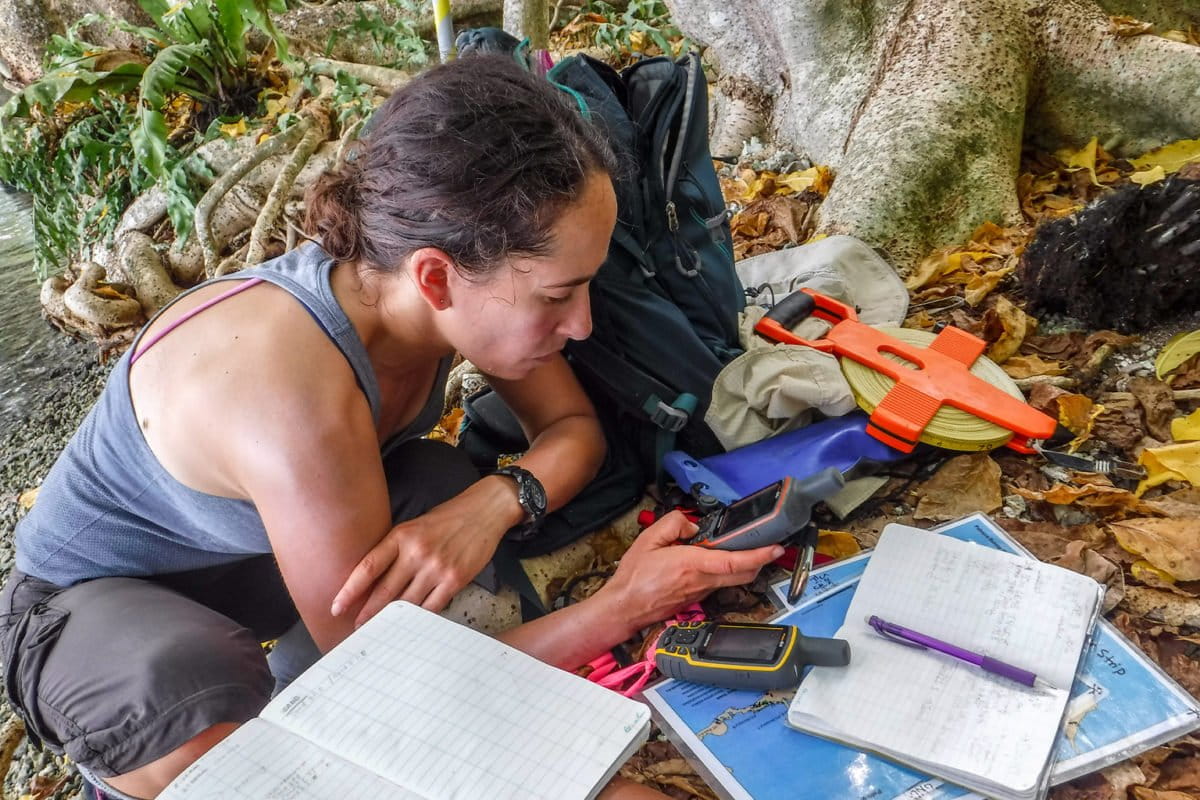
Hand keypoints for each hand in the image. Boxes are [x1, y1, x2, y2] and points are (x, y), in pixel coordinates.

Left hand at [331, 487, 508, 625]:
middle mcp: (417, 552)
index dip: (350, 590)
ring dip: (392, 619)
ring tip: (381, 630)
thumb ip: (396, 549)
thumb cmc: (447, 519)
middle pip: (385, 591)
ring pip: (407, 603)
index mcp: (402, 535)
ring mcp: (437, 567)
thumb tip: (375, 580)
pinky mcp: (455, 579)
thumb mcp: (415, 526)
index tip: (337, 606)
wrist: (484, 511)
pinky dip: (420, 618)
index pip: (368, 566)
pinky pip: (432, 607)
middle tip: (356, 627)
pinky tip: (410, 625)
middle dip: (368, 613)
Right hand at [597, 511, 783, 632]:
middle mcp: (701, 581)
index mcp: (691, 564)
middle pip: (743, 574)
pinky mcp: (697, 598)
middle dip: (761, 561)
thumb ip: (674, 525)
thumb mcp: (649, 538)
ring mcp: (701, 592)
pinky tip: (718, 561)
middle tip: (769, 546)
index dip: (758, 555)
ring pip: (733, 580)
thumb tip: (693, 528)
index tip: (774, 548)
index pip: (732, 561)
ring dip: (745, 566)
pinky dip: (726, 572)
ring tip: (748, 550)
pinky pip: (719, 584)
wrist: (625, 607)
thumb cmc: (635, 576)